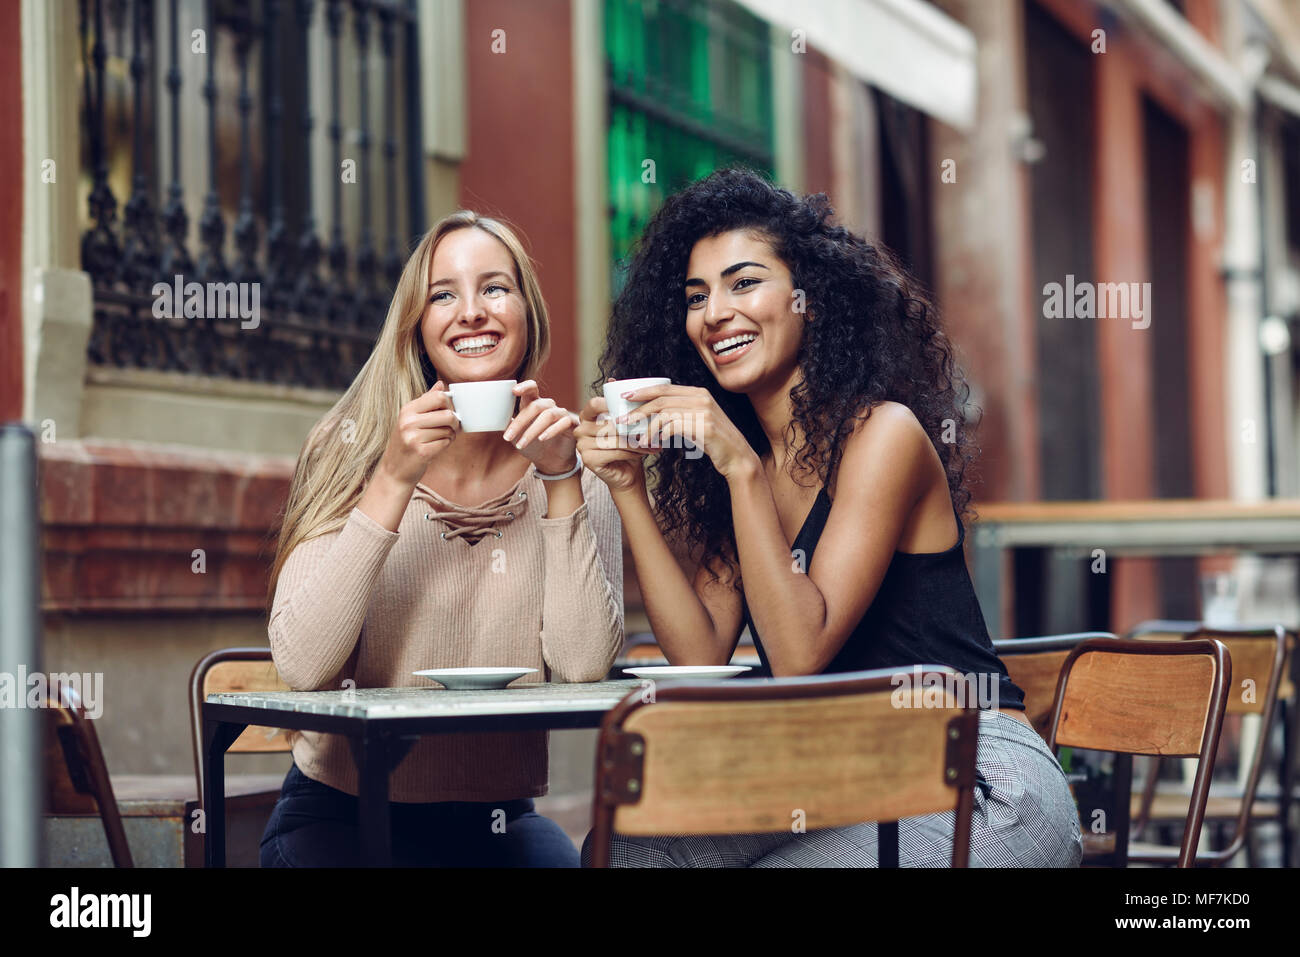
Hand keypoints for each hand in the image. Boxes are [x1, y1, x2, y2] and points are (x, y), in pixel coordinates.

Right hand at [377, 380, 459, 485]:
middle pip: (448, 415)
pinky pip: (445, 443)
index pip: (439, 397)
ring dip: (450, 436)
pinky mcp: (421, 452)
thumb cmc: (406, 442)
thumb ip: (427, 401)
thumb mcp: (412, 418)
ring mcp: (413, 437)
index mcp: (408, 409)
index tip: (450, 412)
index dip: (450, 405)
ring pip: (448, 430)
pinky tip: (436, 447)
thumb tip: (441, 384)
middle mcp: (408, 421)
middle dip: (454, 422)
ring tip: (439, 439)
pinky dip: (445, 445)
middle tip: (451, 427)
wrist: (394, 470)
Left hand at [501, 379, 579, 474]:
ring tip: (521, 444)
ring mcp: (561, 414)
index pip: (531, 389)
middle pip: (535, 406)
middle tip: (507, 437)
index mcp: (535, 404)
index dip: (524, 387)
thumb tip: (493, 419)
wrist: (551, 462)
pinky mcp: (572, 424)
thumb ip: (508, 425)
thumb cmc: (533, 446)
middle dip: (520, 422)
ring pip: (547, 415)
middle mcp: (549, 406)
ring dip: (532, 430)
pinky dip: (551, 430)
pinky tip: (542, 439)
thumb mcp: (517, 436)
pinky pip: (563, 422)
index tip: (513, 391)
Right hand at [575, 383, 652, 493]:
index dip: (611, 403)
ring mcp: (581, 445)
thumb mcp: (624, 422)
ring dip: (636, 441)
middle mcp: (580, 430)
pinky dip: (633, 452)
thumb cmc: (628, 446)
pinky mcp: (588, 460)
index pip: (594, 403)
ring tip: (652, 442)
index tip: (632, 408)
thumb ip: (617, 403)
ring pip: (614, 438)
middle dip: (633, 428)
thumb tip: (612, 379)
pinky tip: (644, 453)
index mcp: (586, 417)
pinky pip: (615, 451)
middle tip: (652, 429)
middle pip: (609, 423)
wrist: (627, 474)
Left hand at [616, 383, 758, 480]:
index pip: (664, 388)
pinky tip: (654, 444)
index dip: (643, 391)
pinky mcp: (704, 426)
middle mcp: (701, 398)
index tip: (626, 398)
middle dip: (638, 408)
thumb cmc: (714, 441)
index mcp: (698, 393)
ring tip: (638, 438)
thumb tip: (653, 413)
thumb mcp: (698, 422)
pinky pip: (673, 427)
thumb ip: (681, 413)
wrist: (737, 457)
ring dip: (647, 427)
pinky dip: (660, 435)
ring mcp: (704, 411)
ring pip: (664, 413)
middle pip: (661, 399)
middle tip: (622, 419)